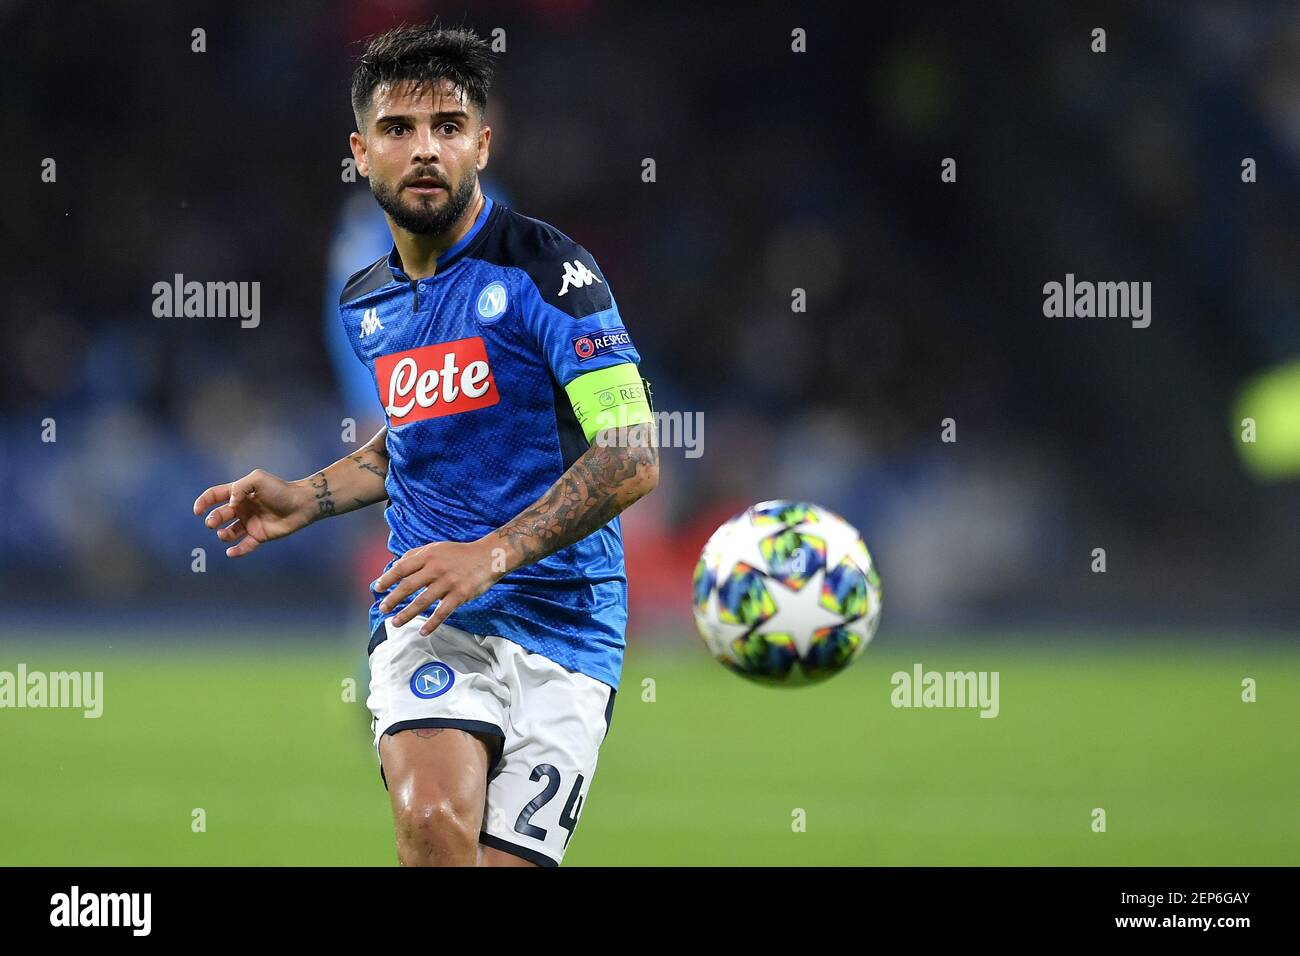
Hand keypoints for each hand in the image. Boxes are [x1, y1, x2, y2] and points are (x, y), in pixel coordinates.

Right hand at [193, 469, 317, 557]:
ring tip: (225, 534)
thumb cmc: (281, 489)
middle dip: (212, 520)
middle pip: (219, 515)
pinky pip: (244, 546)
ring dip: (223, 535)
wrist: (301, 504)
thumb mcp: (257, 479)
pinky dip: (236, 550)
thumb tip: (230, 504)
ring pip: (228, 532)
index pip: (214, 496)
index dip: (203, 503)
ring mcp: (250, 523)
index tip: (197, 511)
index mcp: (239, 494)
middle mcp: (242, 508)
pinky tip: (231, 552)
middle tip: (213, 523)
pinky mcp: (259, 536)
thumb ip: (239, 488)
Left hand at [376, 538, 505, 635]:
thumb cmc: (460, 553)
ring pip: (422, 601)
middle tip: (382, 608)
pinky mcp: (460, 595)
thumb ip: (416, 555)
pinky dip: (432, 623)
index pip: (402, 567)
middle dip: (393, 599)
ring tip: (395, 622)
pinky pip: (442, 612)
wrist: (489, 557)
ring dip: (406, 614)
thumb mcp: (437, 548)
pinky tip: (423, 631)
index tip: (377, 588)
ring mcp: (448, 582)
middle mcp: (436, 568)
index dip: (388, 578)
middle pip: (408, 586)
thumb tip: (395, 565)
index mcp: (429, 555)